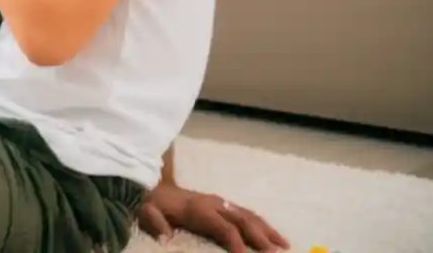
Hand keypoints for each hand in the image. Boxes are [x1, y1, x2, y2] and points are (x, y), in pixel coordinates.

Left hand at [138, 183, 288, 252]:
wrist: (155, 187)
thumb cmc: (153, 204)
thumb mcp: (147, 212)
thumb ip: (155, 223)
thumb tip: (165, 238)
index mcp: (198, 209)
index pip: (223, 227)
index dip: (235, 243)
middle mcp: (213, 203)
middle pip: (243, 220)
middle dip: (260, 238)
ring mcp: (220, 202)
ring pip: (249, 215)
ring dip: (267, 230)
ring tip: (284, 246)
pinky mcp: (222, 204)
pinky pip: (247, 213)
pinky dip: (262, 224)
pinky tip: (273, 236)